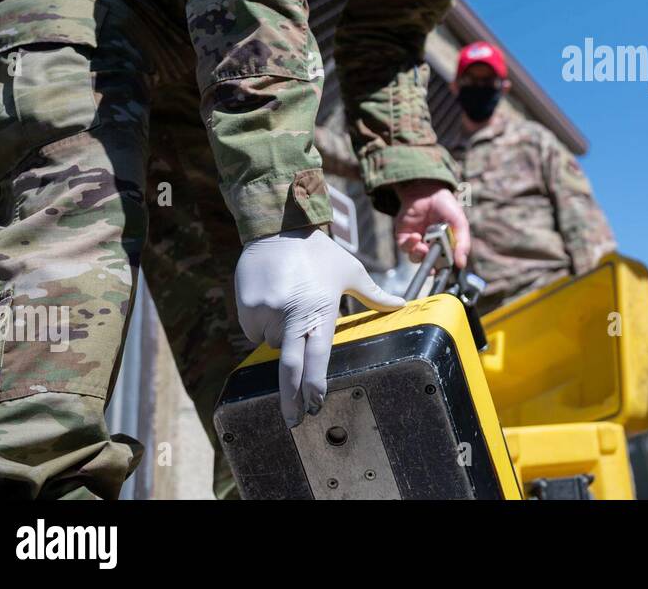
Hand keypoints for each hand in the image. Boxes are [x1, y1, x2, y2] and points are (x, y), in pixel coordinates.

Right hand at [235, 228, 406, 427]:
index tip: (316, 403)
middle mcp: (291, 315)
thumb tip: (401, 304)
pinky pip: (253, 331)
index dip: (315, 383)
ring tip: (290, 306)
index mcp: (319, 309)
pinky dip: (262, 326)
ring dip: (280, 338)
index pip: (318, 356)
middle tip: (294, 418)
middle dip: (291, 397)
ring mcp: (266, 312)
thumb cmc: (319, 252)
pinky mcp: (246, 308)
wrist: (278, 227)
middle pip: (290, 367)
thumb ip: (374, 294)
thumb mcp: (350, 271)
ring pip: (272, 344)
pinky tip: (271, 302)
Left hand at [392, 179, 470, 268]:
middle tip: (433, 262)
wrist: (428, 190)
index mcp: (444, 245)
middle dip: (430, 265)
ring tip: (424, 248)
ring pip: (415, 258)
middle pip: (428, 263)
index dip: (442, 270)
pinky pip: (404, 247)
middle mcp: (430, 246)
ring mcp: (417, 242)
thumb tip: (461, 264)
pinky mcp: (404, 236)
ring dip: (419, 256)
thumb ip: (462, 243)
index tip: (443, 272)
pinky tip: (416, 237)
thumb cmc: (446, 206)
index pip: (443, 263)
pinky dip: (409, 245)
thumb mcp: (459, 223)